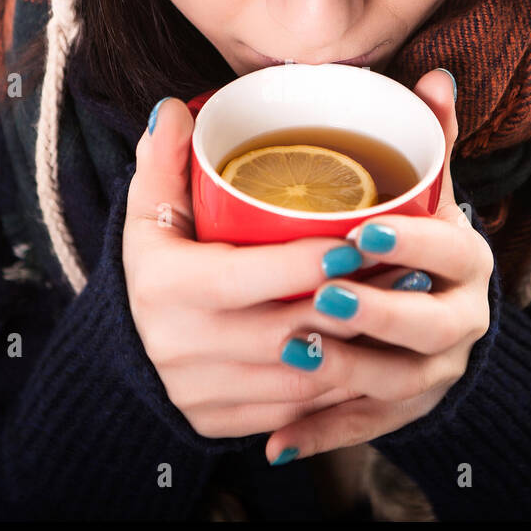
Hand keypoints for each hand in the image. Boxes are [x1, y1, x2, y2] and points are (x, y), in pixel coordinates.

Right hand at [124, 95, 395, 438]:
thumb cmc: (156, 266)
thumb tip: (174, 106)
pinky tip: (379, 358)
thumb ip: (163, 160)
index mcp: (165, 287)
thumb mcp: (149, 213)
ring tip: (405, 311)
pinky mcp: (219, 424)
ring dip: (358, 351)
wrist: (124, 353)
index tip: (356, 243)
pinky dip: (340, 388)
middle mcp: (179, 346)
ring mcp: (199, 393)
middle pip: (284, 332)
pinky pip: (294, 412)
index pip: (244, 277)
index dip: (304, 264)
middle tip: (407, 274)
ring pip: (299, 380)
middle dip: (352, 307)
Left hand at [261, 68, 494, 464]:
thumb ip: (427, 139)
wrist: (440, 313)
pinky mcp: (406, 411)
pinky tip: (277, 443)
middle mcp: (462, 320)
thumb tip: (436, 76)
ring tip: (296, 356)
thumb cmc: (417, 241)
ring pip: (397, 382)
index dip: (410, 241)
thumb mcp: (427, 193)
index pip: (449, 249)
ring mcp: (436, 372)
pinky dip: (321, 435)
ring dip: (346, 373)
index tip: (362, 230)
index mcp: (467, 261)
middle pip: (427, 326)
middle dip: (376, 313)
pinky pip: (366, 428)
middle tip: (321, 297)